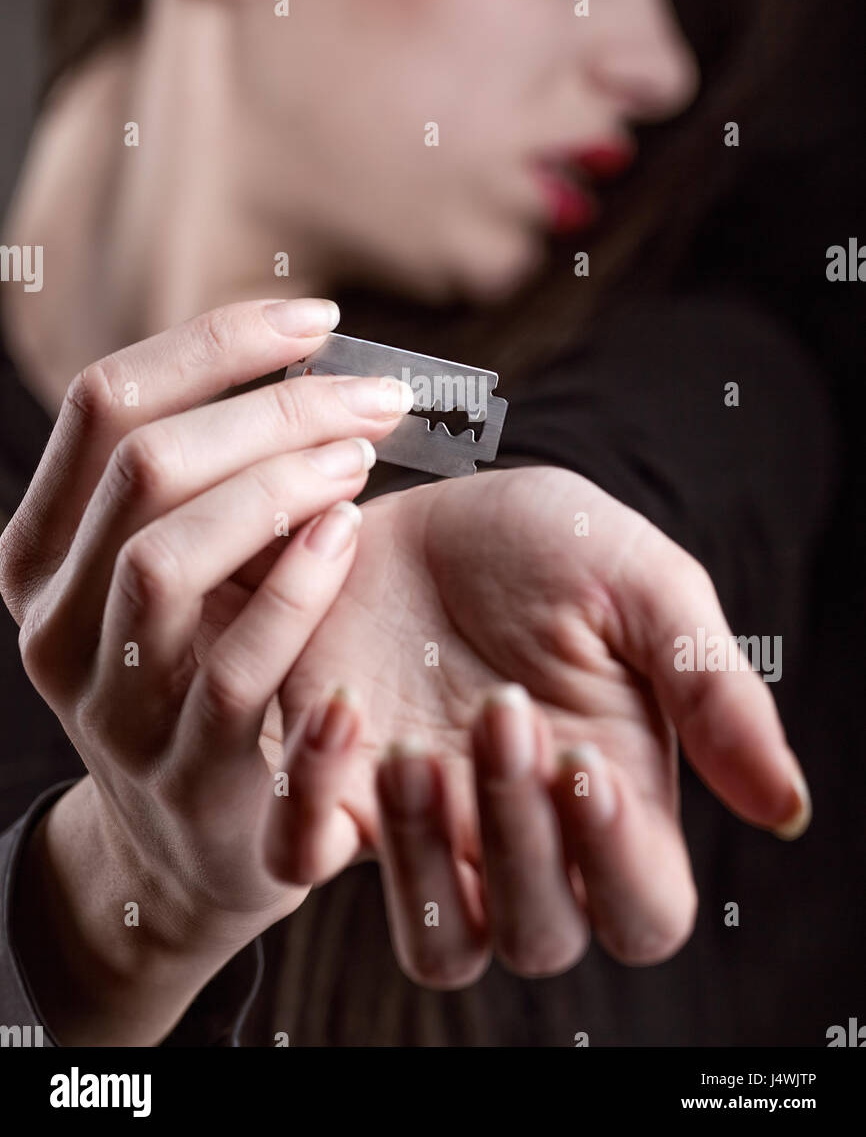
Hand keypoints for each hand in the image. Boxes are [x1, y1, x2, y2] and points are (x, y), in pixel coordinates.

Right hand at [0, 297, 414, 1043]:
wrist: (189, 843)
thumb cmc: (199, 666)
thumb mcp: (168, 566)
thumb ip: (197, 476)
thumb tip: (295, 349)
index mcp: (40, 548)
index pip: (105, 402)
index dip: (215, 344)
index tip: (317, 321)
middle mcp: (52, 620)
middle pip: (143, 467)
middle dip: (272, 409)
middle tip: (375, 395)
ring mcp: (112, 704)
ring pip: (167, 559)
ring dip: (278, 487)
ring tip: (360, 459)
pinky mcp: (185, 775)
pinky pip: (237, 670)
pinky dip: (297, 590)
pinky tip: (350, 536)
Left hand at [281, 466, 809, 986]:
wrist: (421, 502)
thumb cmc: (541, 546)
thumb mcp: (639, 586)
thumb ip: (711, 688)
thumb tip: (786, 806)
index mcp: (613, 796)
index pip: (643, 910)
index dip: (620, 864)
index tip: (584, 761)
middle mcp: (521, 835)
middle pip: (540, 935)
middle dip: (522, 835)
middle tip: (501, 712)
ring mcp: (425, 828)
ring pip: (438, 945)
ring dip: (427, 860)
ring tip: (413, 746)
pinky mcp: (332, 790)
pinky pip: (306, 857)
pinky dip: (313, 807)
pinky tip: (340, 713)